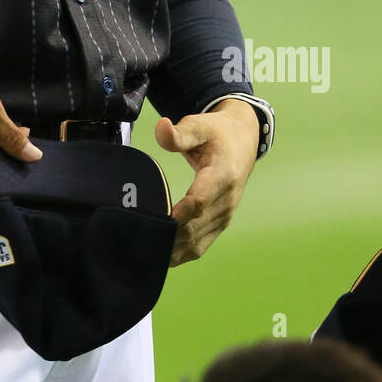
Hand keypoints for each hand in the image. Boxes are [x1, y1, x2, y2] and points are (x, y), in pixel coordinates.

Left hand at [155, 98, 258, 266]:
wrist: (243, 143)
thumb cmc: (216, 133)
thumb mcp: (199, 125)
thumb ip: (179, 132)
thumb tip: (161, 128)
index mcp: (222, 175)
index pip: (200, 201)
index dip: (179, 214)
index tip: (158, 220)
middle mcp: (227, 200)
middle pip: (195, 227)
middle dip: (168, 236)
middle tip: (138, 239)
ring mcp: (224, 215)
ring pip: (197, 241)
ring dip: (172, 249)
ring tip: (144, 252)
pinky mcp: (220, 223)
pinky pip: (201, 245)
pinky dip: (180, 254)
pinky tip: (160, 257)